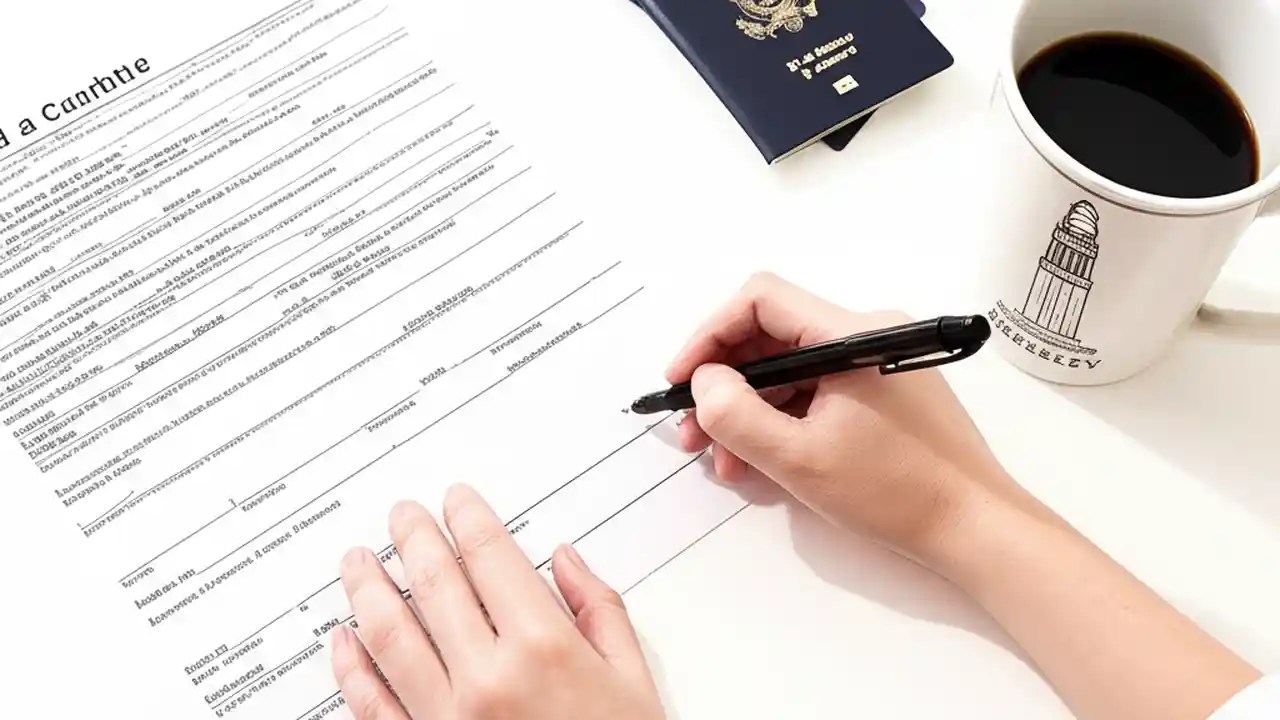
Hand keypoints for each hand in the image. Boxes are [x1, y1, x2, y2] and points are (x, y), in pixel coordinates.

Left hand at [331, 485, 664, 719]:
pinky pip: (372, 704)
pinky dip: (351, 667)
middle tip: (401, 514)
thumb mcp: (635, 681)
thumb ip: (600, 610)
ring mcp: (447, 718)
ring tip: (358, 560)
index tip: (456, 500)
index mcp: (545, 648)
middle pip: (435, 585)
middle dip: (414, 538)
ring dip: (368, 589)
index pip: (492, 558)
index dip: (468, 518)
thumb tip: (564, 560)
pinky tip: (343, 640)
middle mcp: (488, 678)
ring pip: (390, 635)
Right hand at [667, 273, 1047, 568]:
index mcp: (851, 334)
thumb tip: (705, 381)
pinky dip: (781, 419)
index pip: (761, 300)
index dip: (709, 334)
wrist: (977, 526)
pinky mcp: (884, 393)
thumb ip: (737, 414)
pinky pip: (817, 391)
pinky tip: (759, 460)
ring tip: (723, 460)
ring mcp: (877, 363)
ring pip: (790, 369)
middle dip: (722, 382)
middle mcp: (866, 335)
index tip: (681, 380)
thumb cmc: (898, 492)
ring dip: (747, 409)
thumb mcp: (800, 458)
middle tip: (690, 430)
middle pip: (771, 335)